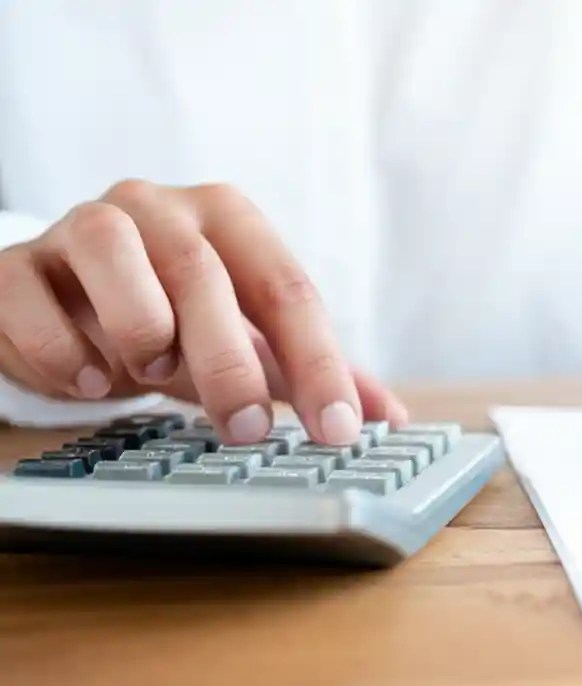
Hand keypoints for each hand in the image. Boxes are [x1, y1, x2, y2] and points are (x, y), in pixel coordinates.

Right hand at [0, 180, 406, 443]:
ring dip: (141, 332)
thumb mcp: (247, 338)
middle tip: (246, 429)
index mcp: (228, 218)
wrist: (69, 305)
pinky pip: (29, 297)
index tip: (339, 429)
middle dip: (230, 362)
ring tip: (153, 374)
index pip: (287, 287)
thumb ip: (314, 369)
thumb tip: (391, 415)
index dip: (319, 362)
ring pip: (112, 256)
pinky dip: (64, 350)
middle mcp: (158, 207)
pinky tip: (88, 379)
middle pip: (203, 272)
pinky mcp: (16, 264)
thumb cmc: (173, 317)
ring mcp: (81, 225)